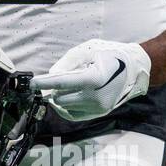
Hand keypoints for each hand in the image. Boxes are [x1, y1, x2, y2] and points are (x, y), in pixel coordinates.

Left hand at [32, 40, 150, 121]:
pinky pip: (73, 114)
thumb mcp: (88, 50)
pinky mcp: (99, 114)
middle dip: (54, 89)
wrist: (134, 70)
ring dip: (62, 97)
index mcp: (93, 78)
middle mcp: (96, 97)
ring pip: (65, 107)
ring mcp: (98, 108)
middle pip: (60, 98)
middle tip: (58, 79)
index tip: (31, 84)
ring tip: (73, 85)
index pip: (61, 82)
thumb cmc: (111, 55)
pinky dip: (68, 106)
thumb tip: (51, 76)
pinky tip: (72, 95)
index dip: (43, 83)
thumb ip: (67, 62)